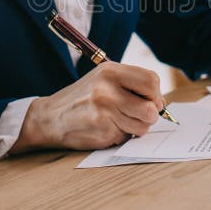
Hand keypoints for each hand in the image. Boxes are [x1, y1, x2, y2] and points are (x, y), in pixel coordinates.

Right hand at [9, 62, 162, 153]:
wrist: (49, 117)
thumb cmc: (82, 97)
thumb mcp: (103, 79)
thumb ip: (131, 85)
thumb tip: (161, 103)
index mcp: (110, 71)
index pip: (151, 81)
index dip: (156, 95)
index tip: (152, 101)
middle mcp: (107, 90)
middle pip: (150, 108)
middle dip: (150, 116)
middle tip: (140, 115)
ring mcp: (104, 112)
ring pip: (142, 126)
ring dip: (137, 128)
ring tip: (120, 121)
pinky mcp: (102, 132)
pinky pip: (126, 137)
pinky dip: (121, 135)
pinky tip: (106, 128)